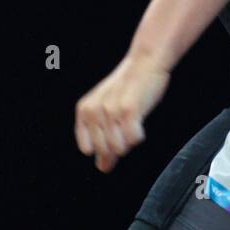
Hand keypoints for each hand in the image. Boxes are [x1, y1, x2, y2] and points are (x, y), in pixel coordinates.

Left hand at [74, 51, 170, 172]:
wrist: (145, 62)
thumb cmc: (128, 87)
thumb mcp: (108, 111)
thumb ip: (103, 140)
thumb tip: (102, 167)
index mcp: (84, 110)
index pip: (88, 149)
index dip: (104, 145)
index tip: (114, 129)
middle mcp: (93, 111)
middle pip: (105, 151)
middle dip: (120, 143)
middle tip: (126, 121)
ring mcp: (110, 111)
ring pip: (120, 148)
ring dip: (130, 138)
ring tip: (133, 118)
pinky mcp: (128, 110)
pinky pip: (134, 139)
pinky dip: (139, 134)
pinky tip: (140, 117)